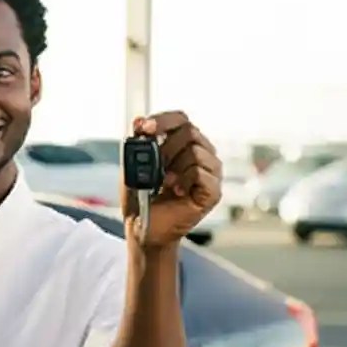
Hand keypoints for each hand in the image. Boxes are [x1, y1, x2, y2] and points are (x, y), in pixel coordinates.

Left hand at [122, 111, 222, 249]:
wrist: (143, 227)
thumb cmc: (141, 196)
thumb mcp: (134, 166)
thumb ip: (139, 144)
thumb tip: (138, 120)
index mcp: (183, 144)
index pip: (180, 119)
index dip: (162, 120)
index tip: (143, 128)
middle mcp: (202, 154)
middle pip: (190, 132)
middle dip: (165, 148)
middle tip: (155, 167)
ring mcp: (210, 172)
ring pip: (196, 151)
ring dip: (173, 166)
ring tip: (164, 183)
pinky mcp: (213, 191)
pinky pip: (201, 173)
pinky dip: (183, 180)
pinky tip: (175, 191)